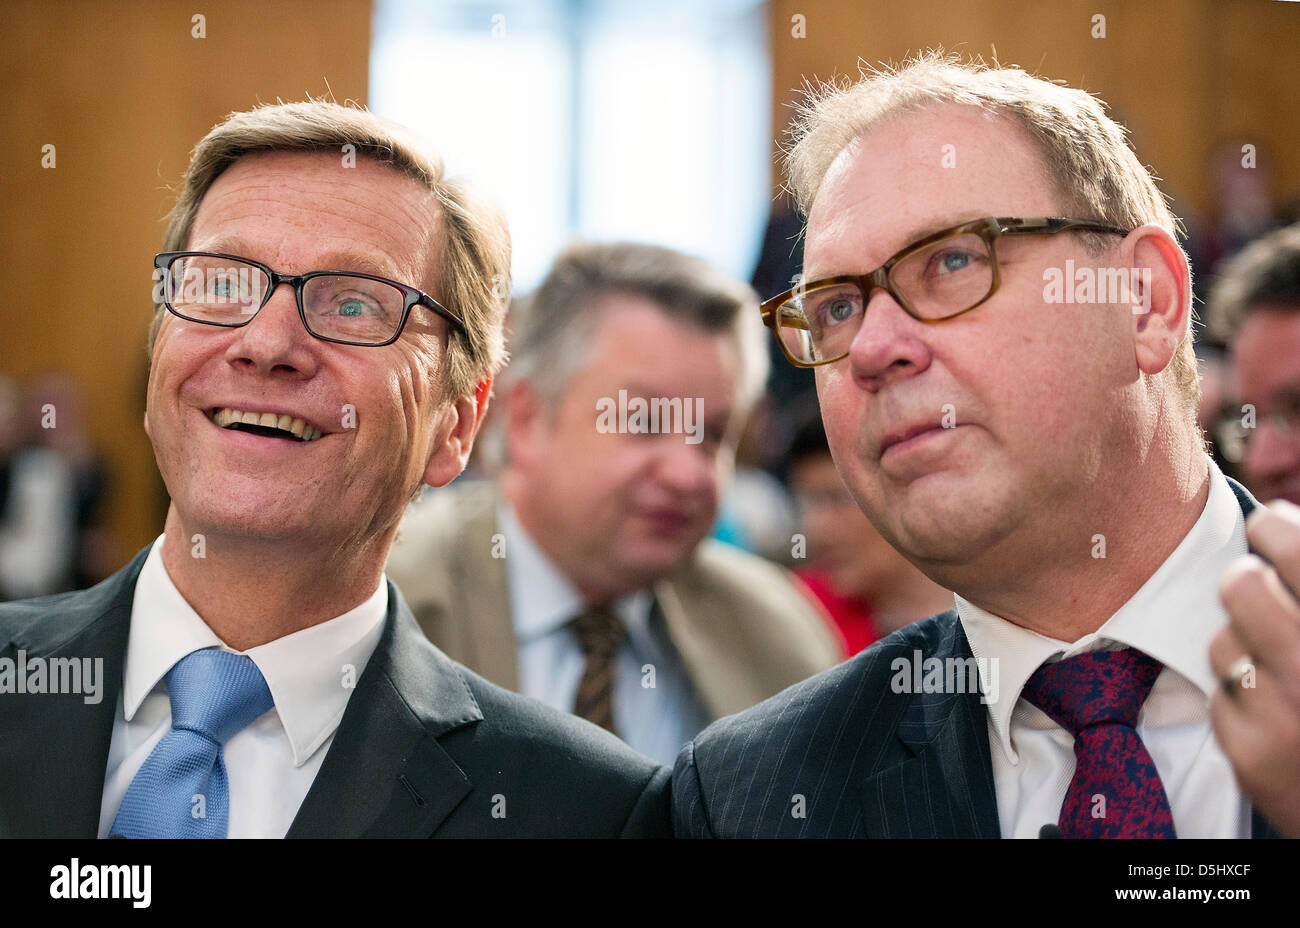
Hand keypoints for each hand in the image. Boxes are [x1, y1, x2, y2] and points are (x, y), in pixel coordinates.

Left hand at [1211, 499, 1299, 836]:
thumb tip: (1286, 520)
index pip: (1296, 553)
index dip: (1276, 529)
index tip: (1267, 525)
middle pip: (1240, 586)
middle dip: (1246, 581)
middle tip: (1253, 583)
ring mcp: (1282, 715)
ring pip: (1222, 642)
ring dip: (1243, 649)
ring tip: (1279, 668)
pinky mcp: (1250, 754)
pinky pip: (1218, 696)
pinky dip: (1240, 701)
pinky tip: (1273, 715)